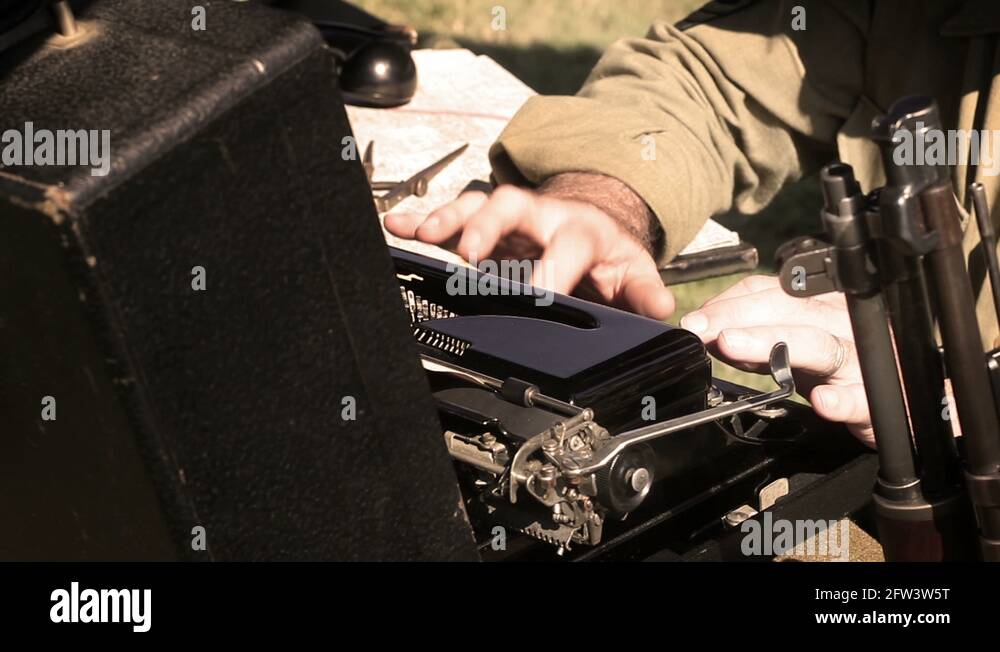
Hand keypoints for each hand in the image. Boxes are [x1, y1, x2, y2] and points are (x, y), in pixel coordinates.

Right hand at [383, 184, 674, 319]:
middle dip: (488, 226)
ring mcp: (510, 219)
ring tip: (422, 233)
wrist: (591, 221)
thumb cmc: (606, 253)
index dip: (552, 269)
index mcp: (579, 231)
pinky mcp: (485, 224)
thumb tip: (662, 308)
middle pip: (512, 207)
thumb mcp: (633, 271)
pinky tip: (398, 227)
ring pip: (476, 205)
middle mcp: (540, 217)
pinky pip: (451, 216)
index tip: (538, 293)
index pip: (566, 246)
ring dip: (448, 218)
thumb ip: (643, 291)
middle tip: (470, 253)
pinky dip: (422, 220)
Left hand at [680, 275, 873, 446]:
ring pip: (820, 345)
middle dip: (739, 318)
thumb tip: (709, 333)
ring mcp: (862, 362)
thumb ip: (756, 340)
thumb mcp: (795, 350)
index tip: (695, 321)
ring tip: (734, 346)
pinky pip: (863, 397)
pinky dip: (843, 399)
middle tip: (703, 330)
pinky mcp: (879, 400)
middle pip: (790, 311)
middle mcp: (841, 325)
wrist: (906, 405)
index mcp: (820, 307)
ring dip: (775, 344)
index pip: (771, 292)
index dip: (729, 303)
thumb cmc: (845, 370)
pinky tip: (822, 401)